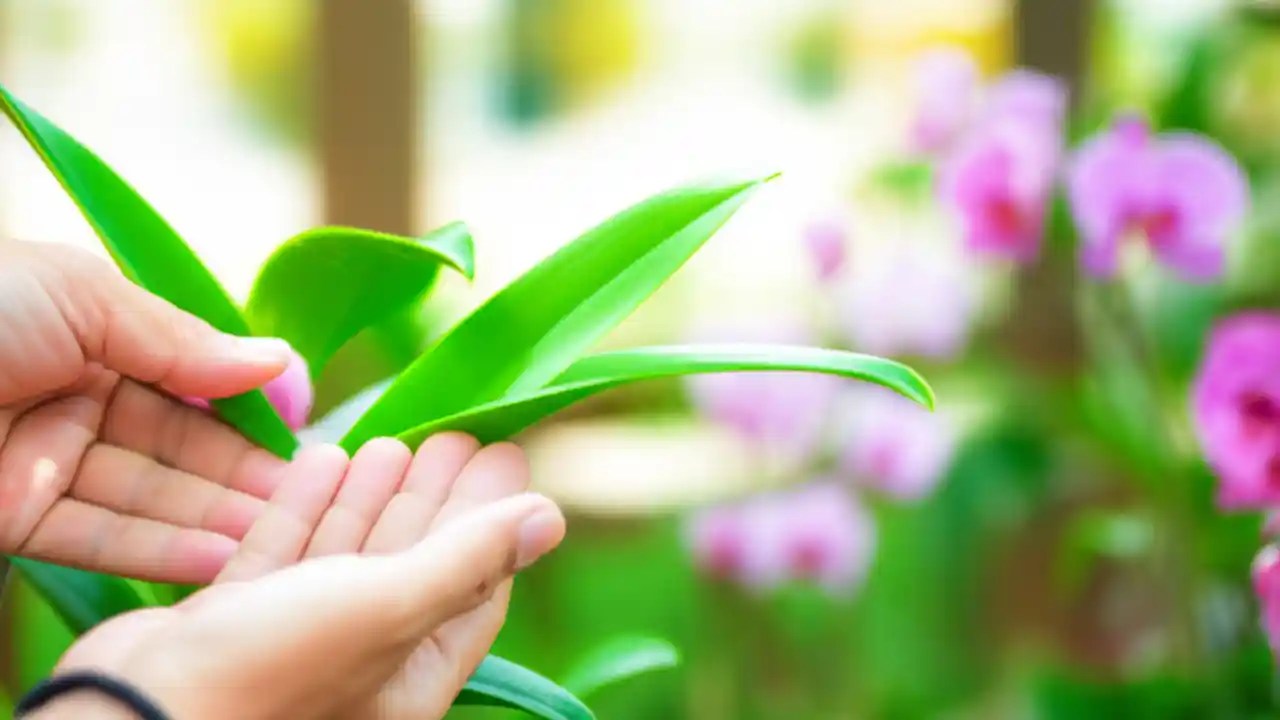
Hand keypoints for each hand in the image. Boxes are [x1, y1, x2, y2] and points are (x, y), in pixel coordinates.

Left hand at [0, 239, 293, 581]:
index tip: (304, 437)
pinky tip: (216, 556)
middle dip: (241, 475)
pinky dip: (157, 550)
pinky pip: (95, 535)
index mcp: (90, 331)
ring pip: (145, 496)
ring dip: (212, 519)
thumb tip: (275, 360)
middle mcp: (71, 395)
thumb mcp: (82, 296)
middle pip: (175, 444)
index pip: (188, 379)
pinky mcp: (9, 516)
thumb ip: (180, 341)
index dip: (245, 409)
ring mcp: (40, 459)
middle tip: (311, 502)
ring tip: (277, 538)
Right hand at [40, 436, 565, 719]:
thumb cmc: (274, 668)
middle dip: (434, 498)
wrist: (132, 713)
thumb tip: (552, 520)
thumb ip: (469, 559)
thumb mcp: (388, 607)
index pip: (473, 587)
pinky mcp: (236, 618)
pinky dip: (306, 507)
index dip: (493, 521)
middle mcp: (356, 658)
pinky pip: (284, 554)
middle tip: (456, 433)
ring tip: (395, 438)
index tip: (504, 456)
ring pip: (345, 554)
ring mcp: (293, 637)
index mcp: (407, 676)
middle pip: (413, 562)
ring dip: (371, 496)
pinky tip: (325, 458)